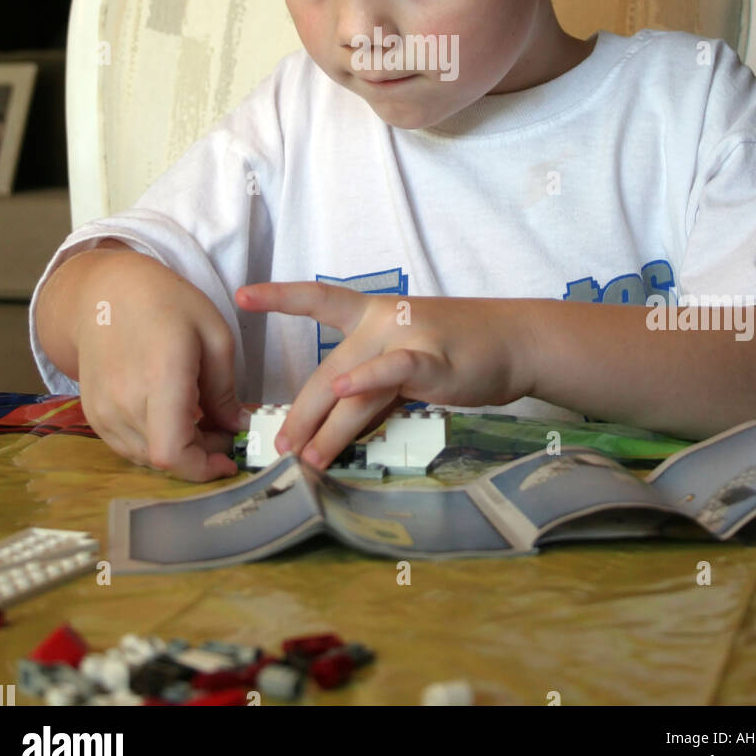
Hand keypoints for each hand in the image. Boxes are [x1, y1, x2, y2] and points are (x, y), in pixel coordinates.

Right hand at [72, 249, 250, 480]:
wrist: (103, 292)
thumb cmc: (165, 302)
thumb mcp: (214, 333)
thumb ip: (226, 388)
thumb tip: (236, 427)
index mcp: (159, 378)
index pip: (172, 453)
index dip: (203, 469)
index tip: (229, 460)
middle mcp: (124, 402)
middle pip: (164, 460)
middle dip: (200, 457)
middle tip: (224, 433)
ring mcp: (102, 411)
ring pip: (145, 458)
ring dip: (178, 451)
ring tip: (200, 422)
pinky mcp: (92, 414)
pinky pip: (127, 446)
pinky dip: (154, 442)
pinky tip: (171, 417)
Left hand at [233, 282, 534, 467]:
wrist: (515, 341)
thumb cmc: (458, 350)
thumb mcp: (405, 358)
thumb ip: (371, 383)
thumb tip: (334, 423)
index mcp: (371, 313)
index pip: (318, 299)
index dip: (279, 297)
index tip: (241, 295)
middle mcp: (382, 320)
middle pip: (326, 371)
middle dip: (300, 415)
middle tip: (279, 450)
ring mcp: (406, 337)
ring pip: (351, 386)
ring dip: (326, 427)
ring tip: (304, 460)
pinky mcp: (432, 359)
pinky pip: (392, 370)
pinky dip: (366, 381)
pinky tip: (343, 393)